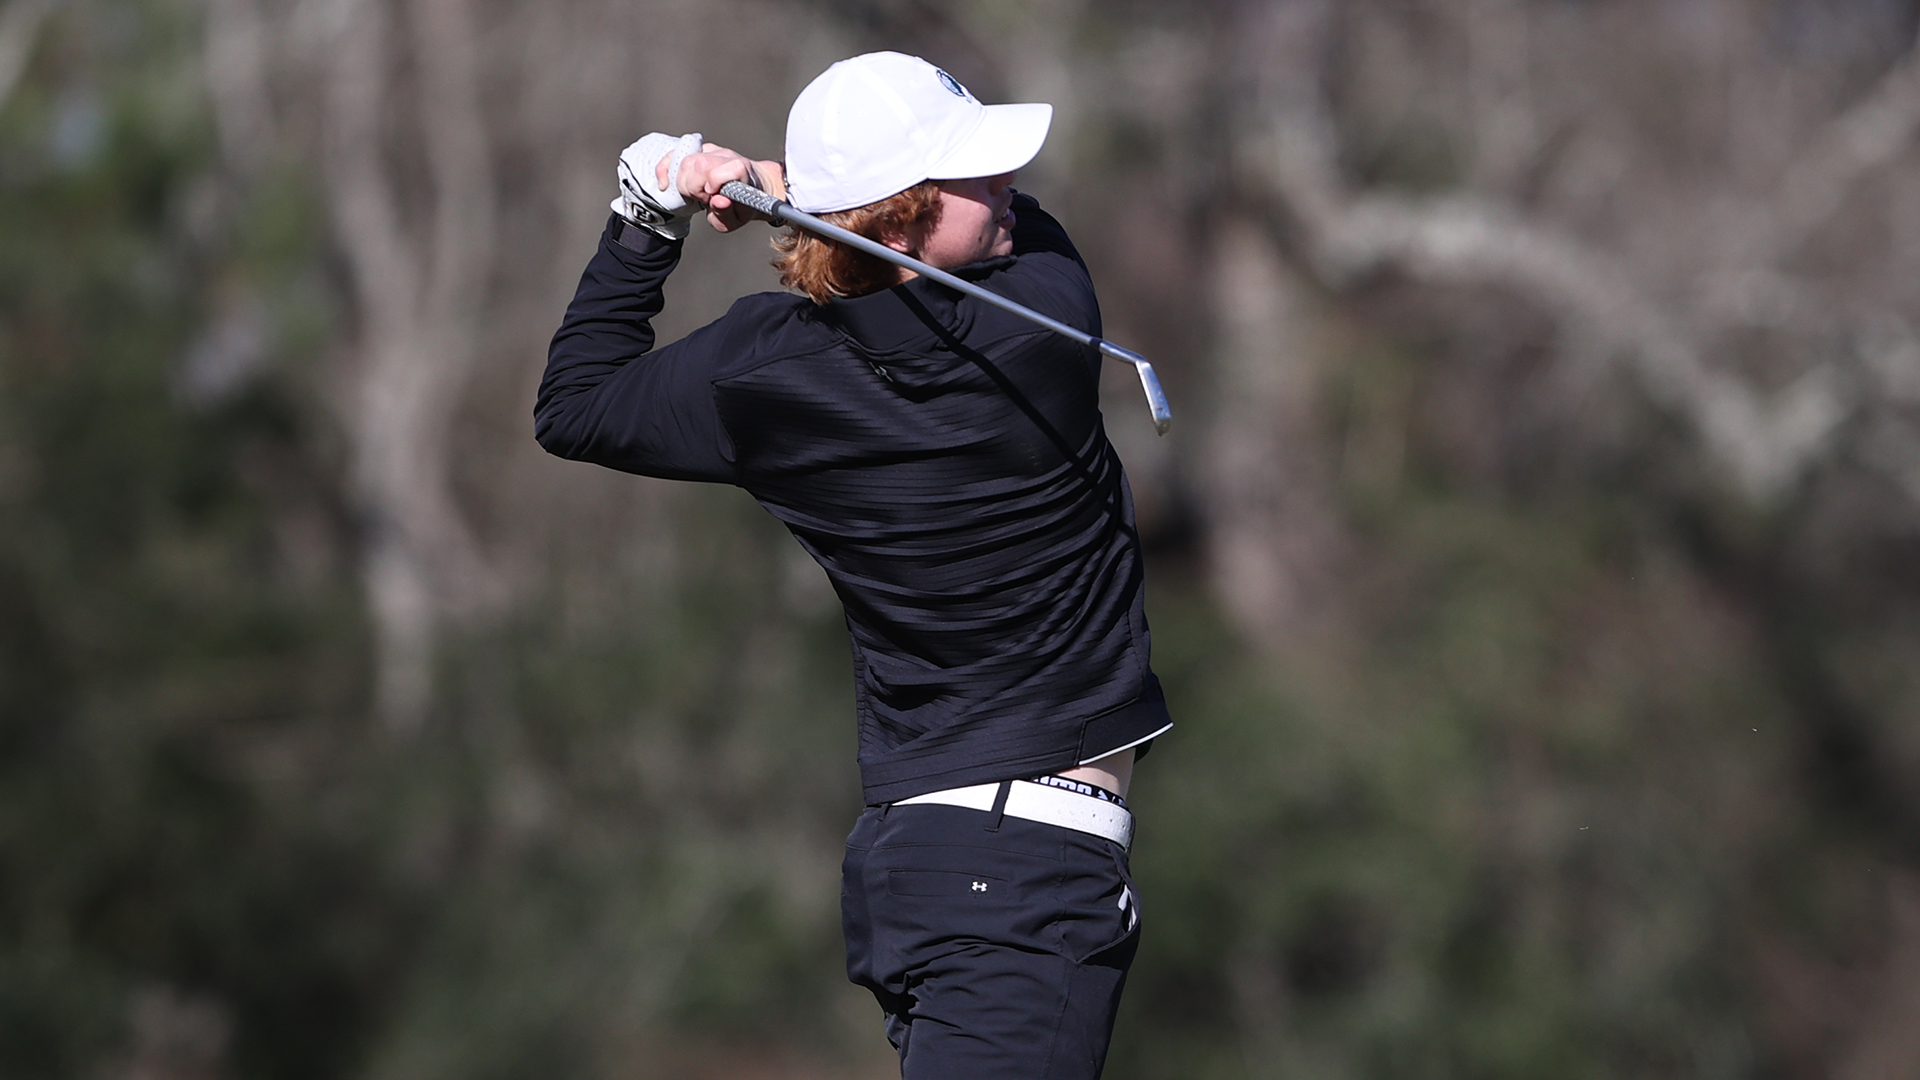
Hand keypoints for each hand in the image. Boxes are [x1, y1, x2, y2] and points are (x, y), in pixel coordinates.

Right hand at [657, 146, 785, 233]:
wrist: (754, 189)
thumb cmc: (745, 205)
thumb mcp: (739, 218)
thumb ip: (726, 213)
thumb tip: (717, 201)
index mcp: (741, 170)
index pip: (719, 169)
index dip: (713, 183)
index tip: (712, 197)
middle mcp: (726, 156)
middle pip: (698, 164)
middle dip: (694, 186)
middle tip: (703, 198)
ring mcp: (712, 151)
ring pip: (685, 160)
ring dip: (684, 182)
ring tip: (697, 192)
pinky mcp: (699, 151)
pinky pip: (675, 154)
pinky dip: (666, 168)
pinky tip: (666, 182)